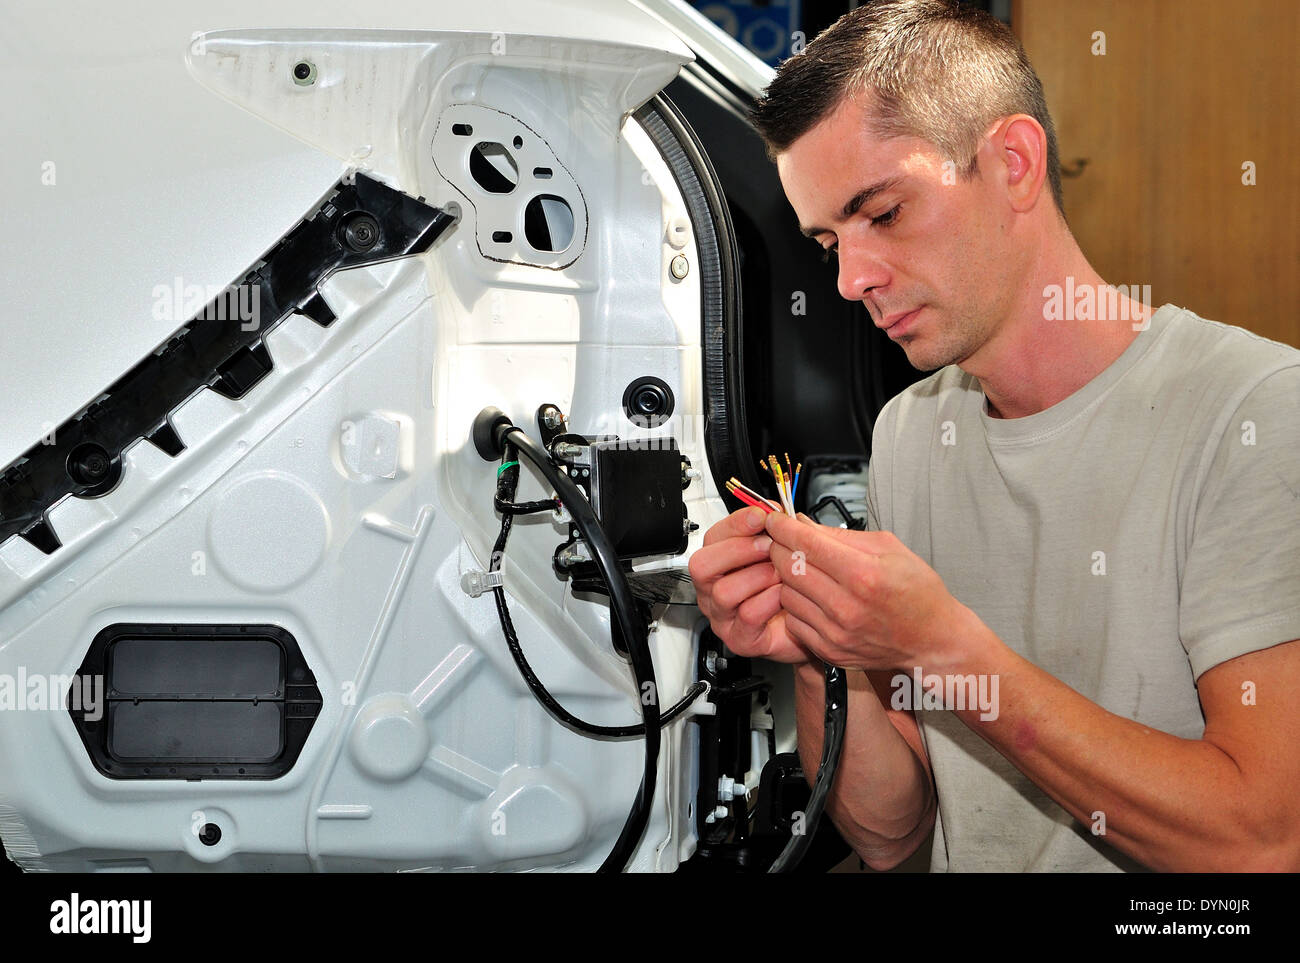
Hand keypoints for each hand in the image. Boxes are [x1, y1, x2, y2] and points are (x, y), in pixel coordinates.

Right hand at [688, 506, 811, 663]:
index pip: (713, 537)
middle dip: (738, 550)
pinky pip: (748, 616)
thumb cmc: (791, 588)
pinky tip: (784, 594)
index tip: (761, 515)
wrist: (809, 625)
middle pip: (702, 565)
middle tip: (768, 546)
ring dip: (757, 577)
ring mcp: (724, 616)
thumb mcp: (785, 551)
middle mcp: (714, 589)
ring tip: (780, 573)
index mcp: (721, 563)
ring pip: (723, 592)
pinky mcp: (740, 638)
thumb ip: (778, 530)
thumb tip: (775, 509)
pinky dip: (769, 600)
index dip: (736, 523)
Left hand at [764, 512, 980, 673]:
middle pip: (788, 567)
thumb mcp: (889, 548)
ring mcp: (836, 632)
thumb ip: (841, 535)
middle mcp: (847, 606)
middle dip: (779, 548)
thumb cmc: (918, 592)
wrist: (932, 640)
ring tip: (806, 571)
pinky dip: (797, 605)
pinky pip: (793, 620)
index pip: (806, 543)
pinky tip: (814, 597)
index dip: (783, 527)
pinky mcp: (829, 650)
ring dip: (787, 578)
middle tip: (784, 541)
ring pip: (786, 593)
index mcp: (864, 575)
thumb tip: (803, 523)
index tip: (775, 520)